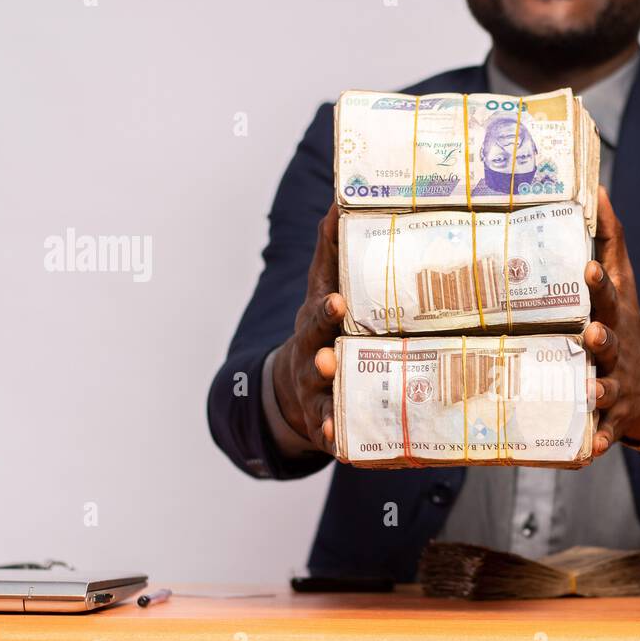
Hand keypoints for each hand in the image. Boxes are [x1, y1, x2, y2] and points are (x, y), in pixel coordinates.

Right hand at [270, 203, 346, 454]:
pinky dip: (333, 438)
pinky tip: (337, 440)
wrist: (297, 384)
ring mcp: (317, 390)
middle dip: (321, 354)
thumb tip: (342, 200)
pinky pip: (330, 432)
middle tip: (326, 355)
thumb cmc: (323, 326)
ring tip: (332, 412)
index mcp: (318, 323)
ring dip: (325, 399)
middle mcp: (313, 355)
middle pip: (314, 354)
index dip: (327, 307)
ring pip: (320, 395)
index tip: (337, 300)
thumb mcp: (324, 289)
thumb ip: (333, 251)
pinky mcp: (326, 421)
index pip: (321, 312)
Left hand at [582, 187, 639, 456]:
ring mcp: (617, 385)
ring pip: (606, 388)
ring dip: (598, 389)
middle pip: (609, 341)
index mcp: (615, 316)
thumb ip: (607, 239)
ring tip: (590, 390)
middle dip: (601, 337)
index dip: (599, 282)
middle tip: (592, 332)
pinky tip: (590, 449)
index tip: (586, 268)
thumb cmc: (625, 324)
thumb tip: (596, 186)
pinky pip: (605, 432)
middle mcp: (617, 350)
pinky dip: (598, 441)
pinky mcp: (613, 418)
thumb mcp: (622, 283)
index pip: (609, 295)